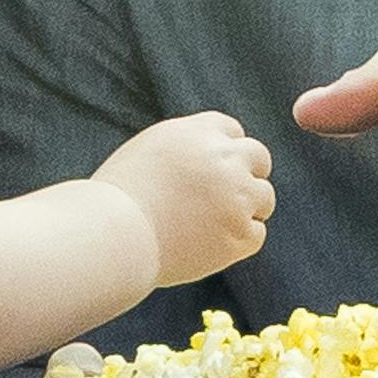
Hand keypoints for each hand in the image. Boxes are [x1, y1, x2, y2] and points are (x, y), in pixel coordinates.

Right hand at [92, 112, 274, 285]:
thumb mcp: (147, 151)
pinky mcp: (239, 234)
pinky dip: (237, 242)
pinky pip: (255, 234)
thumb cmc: (115, 199)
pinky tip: (209, 246)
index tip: (213, 171)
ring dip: (245, 209)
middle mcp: (223, 159)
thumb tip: (207, 157)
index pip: (232, 131)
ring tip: (212, 226)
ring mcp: (236, 197)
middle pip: (259, 157)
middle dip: (247, 174)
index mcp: (198, 132)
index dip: (224, 152)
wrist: (113, 235)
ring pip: (264, 197)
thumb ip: (183, 148)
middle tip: (227, 197)